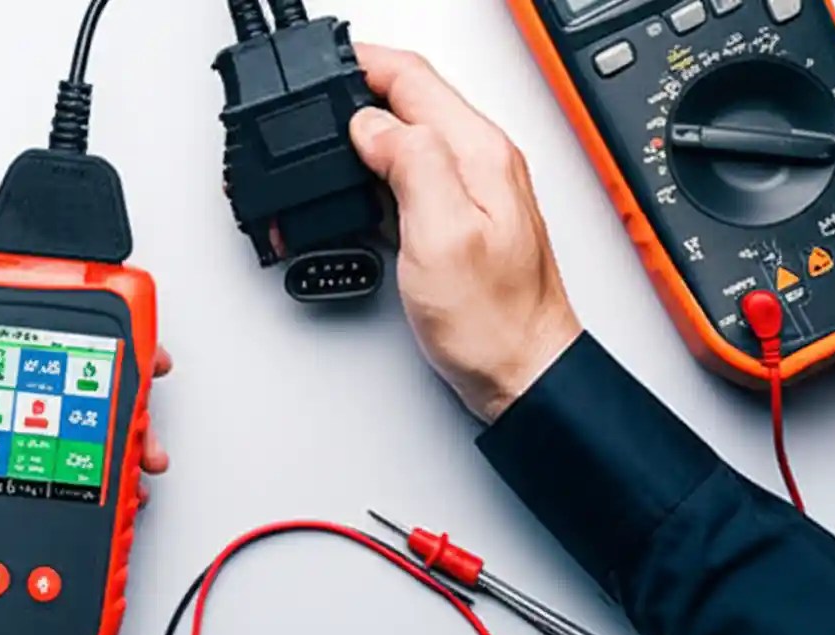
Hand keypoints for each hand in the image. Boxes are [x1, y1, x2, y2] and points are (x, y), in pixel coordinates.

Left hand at [0, 284, 172, 634]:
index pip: (3, 338)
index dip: (55, 323)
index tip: (102, 324)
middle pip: (53, 384)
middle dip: (105, 384)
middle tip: (138, 392)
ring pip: (70, 431)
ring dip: (113, 435)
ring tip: (135, 451)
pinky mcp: (10, 497)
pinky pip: (66, 479)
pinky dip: (101, 480)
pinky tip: (119, 486)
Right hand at [349, 44, 581, 421]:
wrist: (521, 371)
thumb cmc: (493, 319)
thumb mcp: (443, 235)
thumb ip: (411, 164)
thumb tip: (374, 125)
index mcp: (479, 153)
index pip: (415, 77)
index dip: (363, 63)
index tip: (322, 67)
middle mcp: (481, 162)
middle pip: (411, 100)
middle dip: (358, 94)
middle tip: (313, 106)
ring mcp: (473, 189)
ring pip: (408, 136)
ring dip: (365, 134)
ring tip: (325, 146)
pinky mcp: (461, 217)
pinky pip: (412, 174)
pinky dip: (377, 172)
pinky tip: (358, 189)